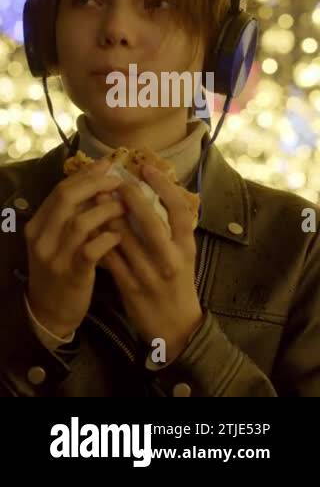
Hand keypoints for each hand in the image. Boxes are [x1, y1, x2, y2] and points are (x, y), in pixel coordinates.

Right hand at [24, 156, 124, 337]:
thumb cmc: (61, 269)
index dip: (86, 174)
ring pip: (80, 222)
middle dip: (96, 184)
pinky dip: (107, 239)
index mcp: (38, 225)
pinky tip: (120, 236)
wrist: (49, 312)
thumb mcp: (58, 240)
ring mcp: (55, 257)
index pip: (61, 189)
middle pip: (66, 198)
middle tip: (120, 180)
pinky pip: (90, 250)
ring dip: (106, 210)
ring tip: (125, 207)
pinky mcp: (72, 275)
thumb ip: (73, 214)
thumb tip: (101, 182)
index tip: (109, 164)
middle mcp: (42, 238)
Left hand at [96, 164, 203, 361]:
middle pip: (151, 221)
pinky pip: (111, 258)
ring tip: (96, 196)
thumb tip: (154, 192)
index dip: (164, 186)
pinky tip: (90, 227)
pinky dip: (100, 240)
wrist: (176, 326)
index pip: (180, 210)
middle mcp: (170, 258)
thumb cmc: (179, 283)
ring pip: (125, 238)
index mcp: (186, 246)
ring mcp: (149, 274)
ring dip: (109, 214)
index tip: (147, 168)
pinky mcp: (130, 287)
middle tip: (116, 179)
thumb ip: (171, 227)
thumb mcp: (183, 253)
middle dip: (132, 197)